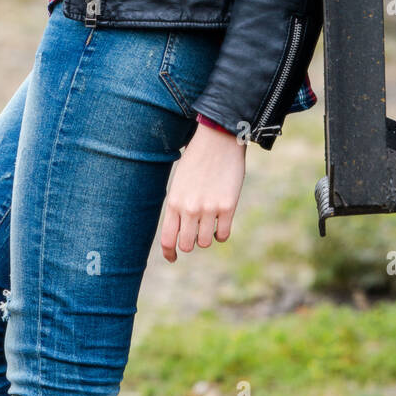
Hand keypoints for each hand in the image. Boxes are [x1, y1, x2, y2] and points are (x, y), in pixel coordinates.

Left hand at [160, 122, 245, 261]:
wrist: (219, 139)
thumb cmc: (198, 159)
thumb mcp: (180, 182)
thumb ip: (179, 206)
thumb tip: (181, 230)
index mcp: (173, 201)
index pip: (167, 239)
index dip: (169, 253)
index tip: (173, 257)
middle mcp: (189, 208)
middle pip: (187, 245)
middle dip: (190, 243)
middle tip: (195, 233)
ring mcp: (209, 208)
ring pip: (205, 242)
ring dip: (206, 237)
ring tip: (209, 224)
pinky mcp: (228, 206)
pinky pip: (223, 235)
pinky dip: (221, 233)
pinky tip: (220, 223)